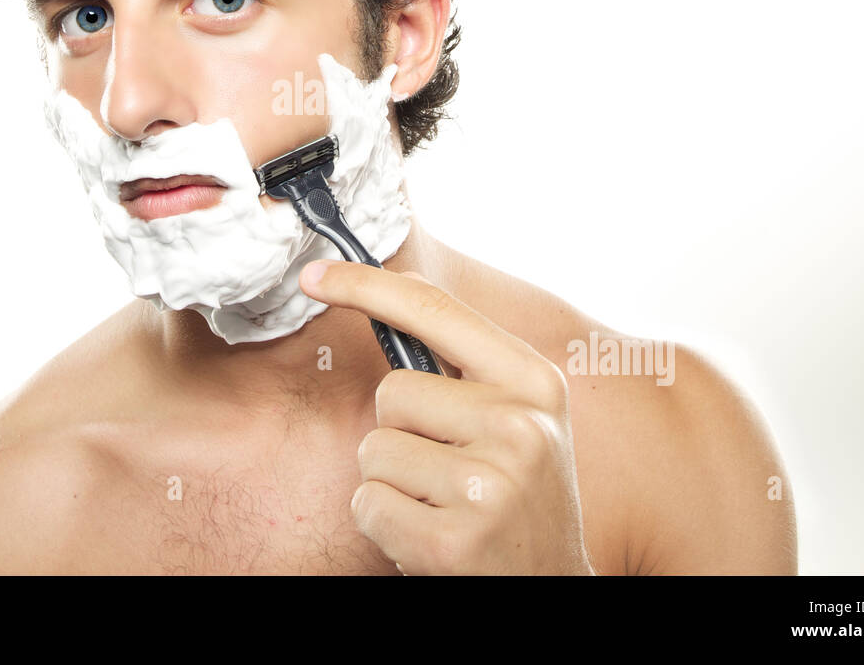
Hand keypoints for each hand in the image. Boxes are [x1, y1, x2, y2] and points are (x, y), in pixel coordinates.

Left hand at [299, 259, 596, 575]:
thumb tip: (396, 294)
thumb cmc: (521, 499)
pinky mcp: (454, 540)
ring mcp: (488, 485)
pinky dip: (385, 524)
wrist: (550, 587)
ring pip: (374, 450)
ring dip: (393, 482)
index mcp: (534, 381)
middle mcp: (518, 424)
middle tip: (452, 470)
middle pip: (392, 392)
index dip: (365, 285)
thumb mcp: (520, 418)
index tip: (314, 276)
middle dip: (402, 432)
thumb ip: (466, 364)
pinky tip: (431, 537)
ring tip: (445, 504)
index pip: (435, 309)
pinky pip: (368, 503)